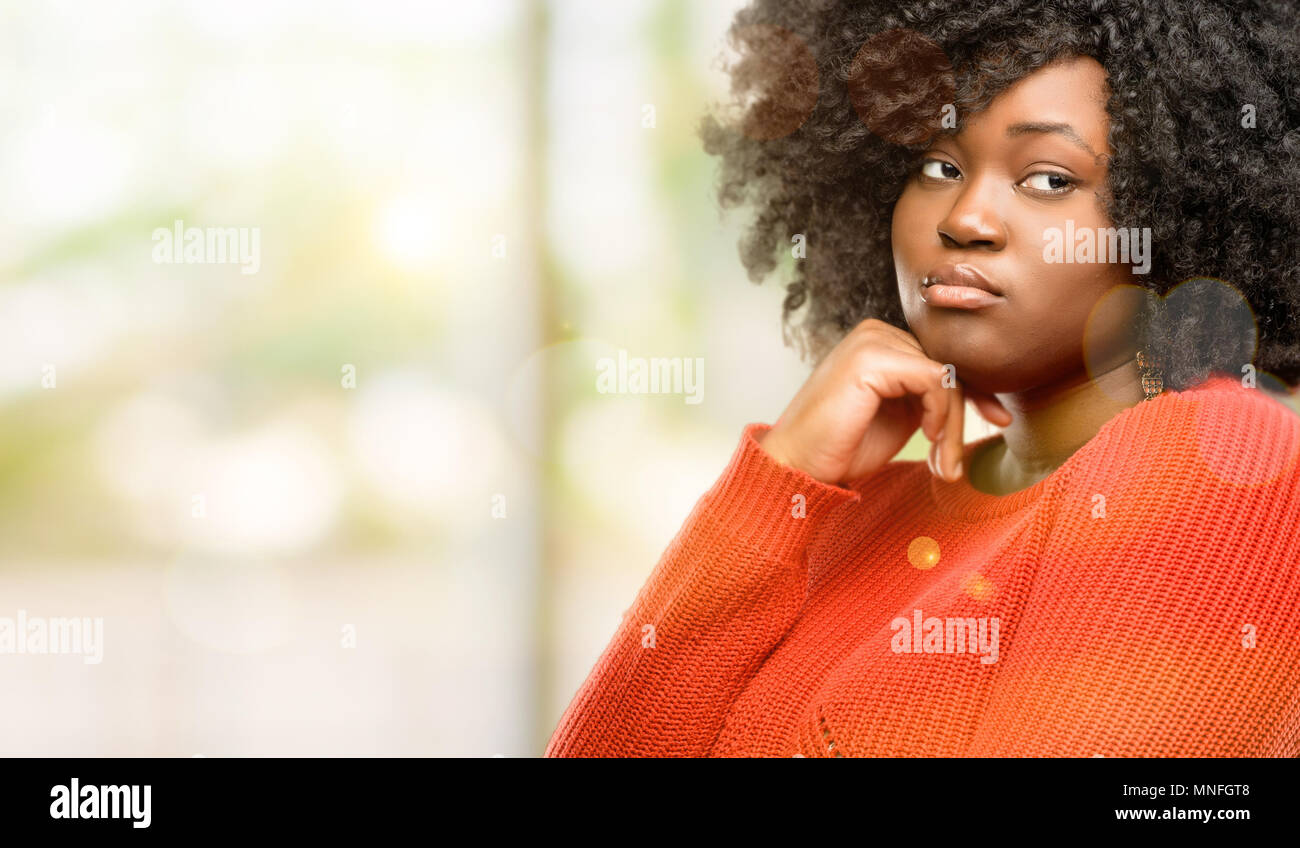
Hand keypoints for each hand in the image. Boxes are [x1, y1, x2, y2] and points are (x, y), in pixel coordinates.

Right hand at [757, 318, 1011, 485]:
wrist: (798, 466)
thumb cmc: (841, 446)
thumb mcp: (900, 415)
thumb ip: (928, 395)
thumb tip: (976, 392)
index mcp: (879, 341)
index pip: (941, 358)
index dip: (973, 390)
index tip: (997, 419)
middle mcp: (875, 332)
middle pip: (947, 366)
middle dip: (963, 413)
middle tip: (957, 458)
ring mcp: (872, 341)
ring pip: (945, 376)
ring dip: (953, 424)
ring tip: (944, 463)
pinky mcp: (872, 358)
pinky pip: (934, 381)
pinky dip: (942, 415)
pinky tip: (928, 439)